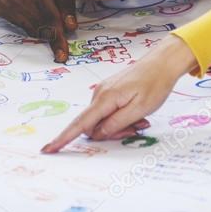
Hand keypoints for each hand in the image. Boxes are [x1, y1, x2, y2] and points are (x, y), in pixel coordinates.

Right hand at [0, 0, 79, 62]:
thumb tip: (71, 26)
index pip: (49, 19)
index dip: (57, 39)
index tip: (62, 55)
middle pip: (39, 26)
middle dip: (53, 31)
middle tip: (62, 25)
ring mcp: (6, 2)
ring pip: (29, 28)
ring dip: (43, 26)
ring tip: (47, 5)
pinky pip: (19, 23)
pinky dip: (31, 20)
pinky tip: (34, 4)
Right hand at [41, 35, 197, 152]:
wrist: (162, 62)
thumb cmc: (154, 84)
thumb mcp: (138, 109)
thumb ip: (116, 124)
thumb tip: (96, 134)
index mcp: (105, 98)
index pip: (80, 123)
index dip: (64, 138)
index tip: (48, 149)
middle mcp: (100, 93)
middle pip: (94, 125)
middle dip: (111, 133)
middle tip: (136, 129)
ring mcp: (104, 91)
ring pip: (102, 120)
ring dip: (119, 126)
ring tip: (141, 120)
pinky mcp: (110, 91)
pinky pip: (108, 111)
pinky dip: (120, 117)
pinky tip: (137, 114)